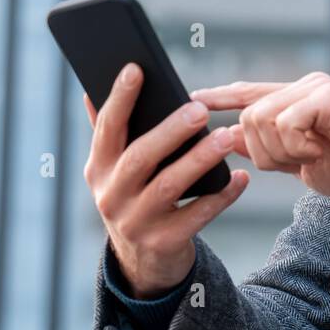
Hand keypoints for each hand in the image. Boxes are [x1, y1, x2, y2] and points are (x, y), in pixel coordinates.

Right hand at [83, 62, 248, 297]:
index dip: (119, 98)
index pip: (106, 128)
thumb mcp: (114, 170)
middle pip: (140, 158)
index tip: (136, 68)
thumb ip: (108, 133)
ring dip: (199, 160)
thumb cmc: (136, 197)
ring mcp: (135, 222)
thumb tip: (89, 90)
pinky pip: (197, 216)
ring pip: (169, 186)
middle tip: (200, 109)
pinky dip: (221, 196)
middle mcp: (111, 196)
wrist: (143, 262)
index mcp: (99, 168)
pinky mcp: (163, 243)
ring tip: (228, 137)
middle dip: (170, 131)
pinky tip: (240, 177)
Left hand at [190, 72, 329, 203]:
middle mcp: (305, 86)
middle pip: (248, 116)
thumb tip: (226, 137)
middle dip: (263, 151)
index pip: (250, 92)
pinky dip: (297, 146)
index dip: (220, 96)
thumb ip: (267, 148)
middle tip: (298, 161)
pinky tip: (320, 150)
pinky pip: (284, 122)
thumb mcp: (300, 162)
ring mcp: (315, 87)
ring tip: (312, 155)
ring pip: (261, 119)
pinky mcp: (326, 96)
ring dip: (281, 150)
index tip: (194, 98)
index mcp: (298, 99)